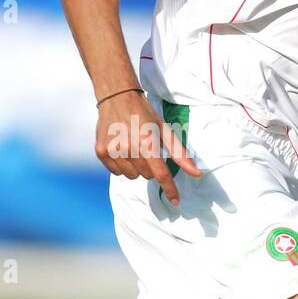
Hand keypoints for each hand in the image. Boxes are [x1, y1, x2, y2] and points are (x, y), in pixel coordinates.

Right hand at [95, 90, 201, 205]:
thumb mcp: (164, 130)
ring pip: (131, 176)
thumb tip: (197, 173)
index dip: (170, 189)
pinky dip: (121, 165)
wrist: (116, 97)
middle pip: (146, 176)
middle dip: (150, 167)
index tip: (176, 201)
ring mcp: (112, 150)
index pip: (161, 174)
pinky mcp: (101, 152)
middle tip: (146, 149)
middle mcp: (128, 147)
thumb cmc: (144, 114)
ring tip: (132, 147)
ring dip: (135, 167)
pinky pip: (116, 172)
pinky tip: (121, 147)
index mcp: (147, 142)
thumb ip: (180, 154)